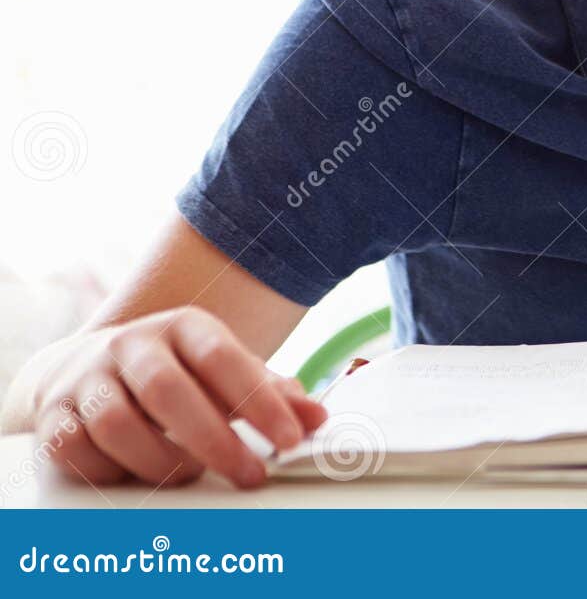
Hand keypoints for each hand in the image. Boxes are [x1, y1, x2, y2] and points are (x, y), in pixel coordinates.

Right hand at [30, 306, 327, 488]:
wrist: (89, 365)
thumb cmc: (176, 373)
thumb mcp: (225, 372)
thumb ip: (271, 394)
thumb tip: (317, 418)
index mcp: (183, 326)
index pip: (223, 359)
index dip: (259, 401)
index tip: (291, 439)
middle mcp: (131, 346)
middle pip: (168, 391)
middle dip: (215, 441)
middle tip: (251, 474)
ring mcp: (88, 379)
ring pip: (118, 424)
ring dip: (161, 461)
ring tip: (191, 475)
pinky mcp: (53, 415)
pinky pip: (74, 449)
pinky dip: (110, 471)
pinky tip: (136, 475)